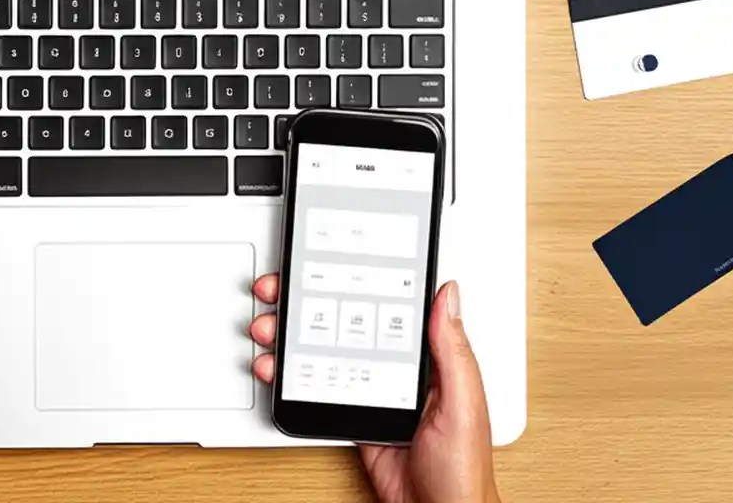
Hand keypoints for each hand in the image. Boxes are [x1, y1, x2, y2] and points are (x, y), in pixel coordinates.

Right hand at [250, 277, 499, 502]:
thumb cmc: (464, 469)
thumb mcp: (463, 402)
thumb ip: (452, 350)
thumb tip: (448, 295)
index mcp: (427, 357)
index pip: (384, 306)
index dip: (349, 282)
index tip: (321, 264)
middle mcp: (395, 369)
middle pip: (342, 323)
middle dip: (304, 305)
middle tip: (278, 293)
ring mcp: (370, 391)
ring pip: (322, 352)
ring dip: (289, 338)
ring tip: (268, 330)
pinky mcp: (352, 416)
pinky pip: (317, 388)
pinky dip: (290, 376)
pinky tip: (276, 367)